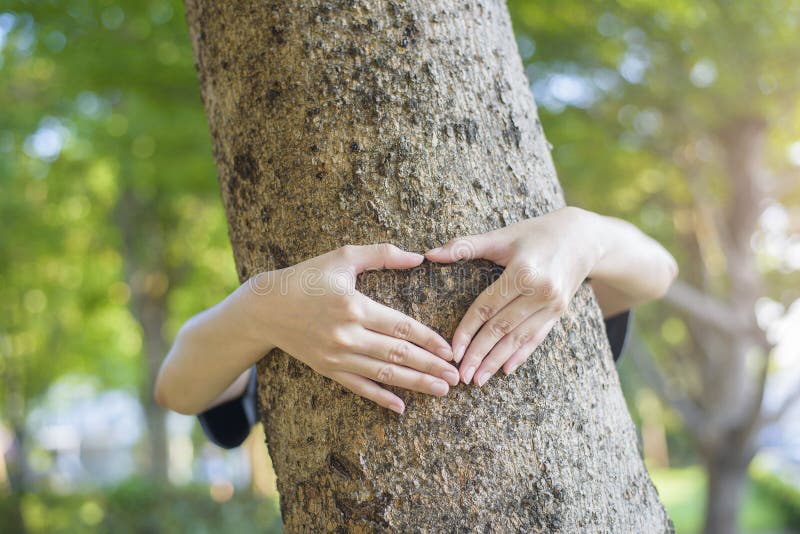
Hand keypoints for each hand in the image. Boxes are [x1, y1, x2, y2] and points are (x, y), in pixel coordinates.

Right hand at [247, 243, 457, 413]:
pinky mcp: (327, 369)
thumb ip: (382, 255)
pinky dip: (381, 398)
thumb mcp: (342, 257)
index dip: (429, 341)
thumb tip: (418, 257)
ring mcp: (337, 356)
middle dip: (431, 367)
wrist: (264, 308)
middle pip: (398, 355)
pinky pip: (359, 387)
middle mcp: (347, 335)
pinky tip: (401, 407)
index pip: (402, 327)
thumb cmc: (306, 277)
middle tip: (457, 377)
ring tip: (442, 390)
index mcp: (354, 306)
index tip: (450, 351)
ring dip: (415, 384)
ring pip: (384, 375)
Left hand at [425, 207, 602, 385]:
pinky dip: (521, 355)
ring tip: (478, 379)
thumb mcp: (502, 236)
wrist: (584, 236)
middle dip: (479, 354)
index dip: (468, 331)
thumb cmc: (535, 233)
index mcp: (523, 272)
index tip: (452, 351)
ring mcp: (553, 304)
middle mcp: (540, 291)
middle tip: (461, 375)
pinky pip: (537, 338)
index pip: (487, 307)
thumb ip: (465, 246)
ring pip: (518, 338)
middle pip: (502, 328)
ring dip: (497, 361)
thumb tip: (429, 254)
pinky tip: (506, 370)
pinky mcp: (560, 312)